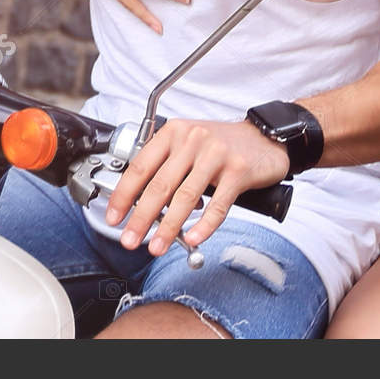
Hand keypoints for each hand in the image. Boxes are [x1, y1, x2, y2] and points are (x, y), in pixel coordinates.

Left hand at [104, 119, 289, 254]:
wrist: (264, 137)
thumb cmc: (222, 145)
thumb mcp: (188, 144)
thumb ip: (166, 167)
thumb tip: (140, 203)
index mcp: (174, 132)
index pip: (140, 166)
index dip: (124, 195)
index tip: (115, 217)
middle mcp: (193, 140)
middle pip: (160, 185)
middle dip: (142, 217)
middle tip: (131, 239)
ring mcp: (216, 154)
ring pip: (186, 197)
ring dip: (168, 227)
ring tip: (157, 246)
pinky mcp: (238, 171)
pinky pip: (218, 205)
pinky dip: (204, 225)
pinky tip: (193, 238)